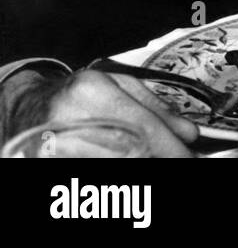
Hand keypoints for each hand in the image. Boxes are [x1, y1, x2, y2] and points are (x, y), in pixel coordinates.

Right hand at [45, 69, 197, 156]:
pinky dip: (120, 166)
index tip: (188, 155)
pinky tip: (132, 160)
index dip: (170, 146)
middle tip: (178, 158)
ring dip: (142, 162)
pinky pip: (94, 169)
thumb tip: (187, 131)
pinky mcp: (50, 161)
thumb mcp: (120, 85)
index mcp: (92, 91)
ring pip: (115, 164)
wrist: (32, 106)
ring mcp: (57, 145)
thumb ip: (156, 107)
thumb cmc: (80, 93)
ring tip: (156, 157)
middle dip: (159, 157)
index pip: (141, 127)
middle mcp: (72, 118)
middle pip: (130, 151)